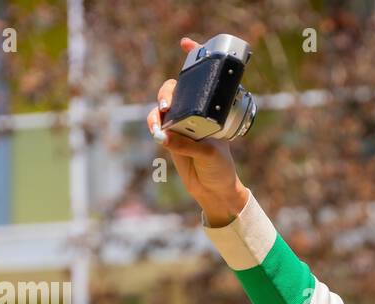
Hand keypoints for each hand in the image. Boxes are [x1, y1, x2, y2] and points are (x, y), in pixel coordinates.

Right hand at [148, 36, 250, 225]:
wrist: (214, 190)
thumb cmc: (220, 167)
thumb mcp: (209, 154)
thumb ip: (188, 144)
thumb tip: (164, 137)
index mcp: (211, 109)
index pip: (201, 79)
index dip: (193, 57)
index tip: (185, 43)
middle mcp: (195, 112)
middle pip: (173, 90)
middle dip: (166, 93)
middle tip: (167, 107)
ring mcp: (182, 123)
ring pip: (161, 107)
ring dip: (157, 113)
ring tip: (159, 127)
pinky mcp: (170, 137)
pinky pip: (157, 126)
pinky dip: (154, 127)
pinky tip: (158, 135)